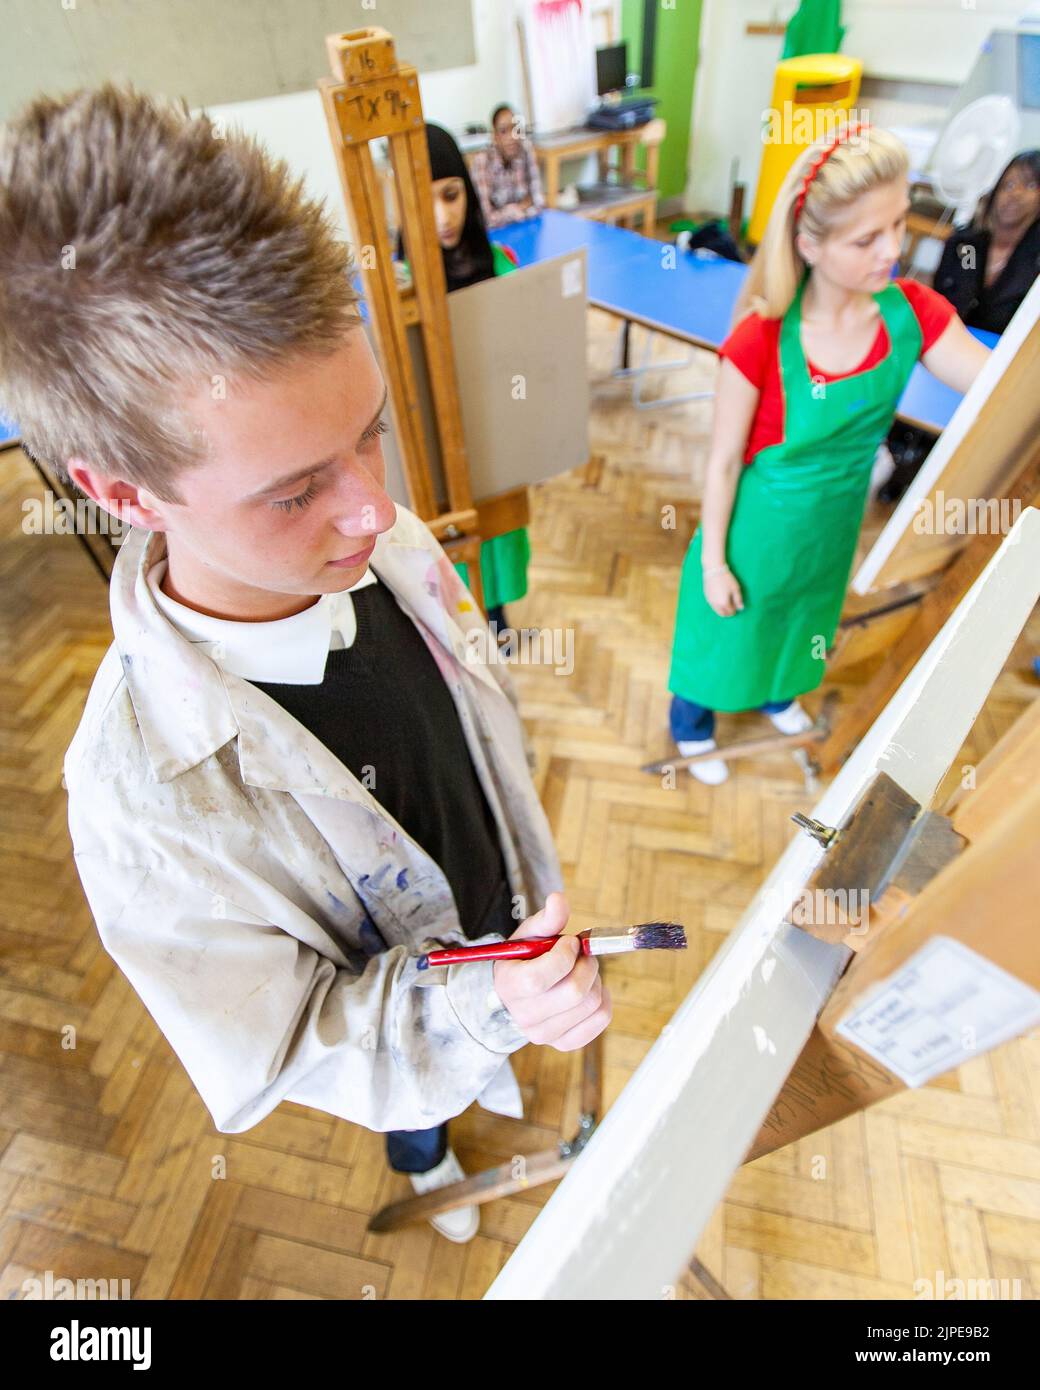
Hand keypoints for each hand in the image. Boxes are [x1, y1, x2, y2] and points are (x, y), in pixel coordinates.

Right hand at [492, 893, 611, 1051]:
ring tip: (582, 970)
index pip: (541, 977)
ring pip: (592, 1004)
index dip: (564, 955)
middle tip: (582, 954)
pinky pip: (600, 1019)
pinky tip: (591, 988)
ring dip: (596, 980)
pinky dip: (604, 999)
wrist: (514, 996)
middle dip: (587, 965)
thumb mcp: (528, 935)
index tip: (569, 942)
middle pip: (574, 993)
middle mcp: (524, 1016)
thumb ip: (546, 919)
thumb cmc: (523, 960)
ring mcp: (544, 1034)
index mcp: (509, 986)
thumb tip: (558, 899)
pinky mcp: (564, 1042)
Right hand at [704, 566, 743, 615]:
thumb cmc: (726, 579)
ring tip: (726, 602)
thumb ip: (738, 600)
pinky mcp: (706, 597)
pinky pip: (712, 605)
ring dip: (722, 609)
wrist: (714, 571)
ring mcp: (710, 601)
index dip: (735, 610)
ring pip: (716, 610)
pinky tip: (720, 598)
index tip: (737, 606)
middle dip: (728, 613)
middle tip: (732, 607)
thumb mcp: (736, 589)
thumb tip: (741, 608)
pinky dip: (717, 605)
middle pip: (722, 614)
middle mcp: (716, 605)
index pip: (730, 612)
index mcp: (724, 603)